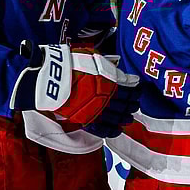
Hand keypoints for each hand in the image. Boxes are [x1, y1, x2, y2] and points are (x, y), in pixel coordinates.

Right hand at [13, 43, 140, 126]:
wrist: (52, 78)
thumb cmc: (71, 64)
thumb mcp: (93, 59)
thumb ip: (109, 68)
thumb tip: (123, 76)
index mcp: (110, 83)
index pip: (130, 90)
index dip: (136, 91)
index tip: (138, 90)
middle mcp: (106, 99)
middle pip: (125, 105)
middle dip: (132, 105)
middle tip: (135, 104)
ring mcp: (97, 111)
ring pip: (117, 118)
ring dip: (125, 118)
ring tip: (128, 117)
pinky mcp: (86, 120)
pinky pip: (103, 129)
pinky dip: (112, 131)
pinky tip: (117, 130)